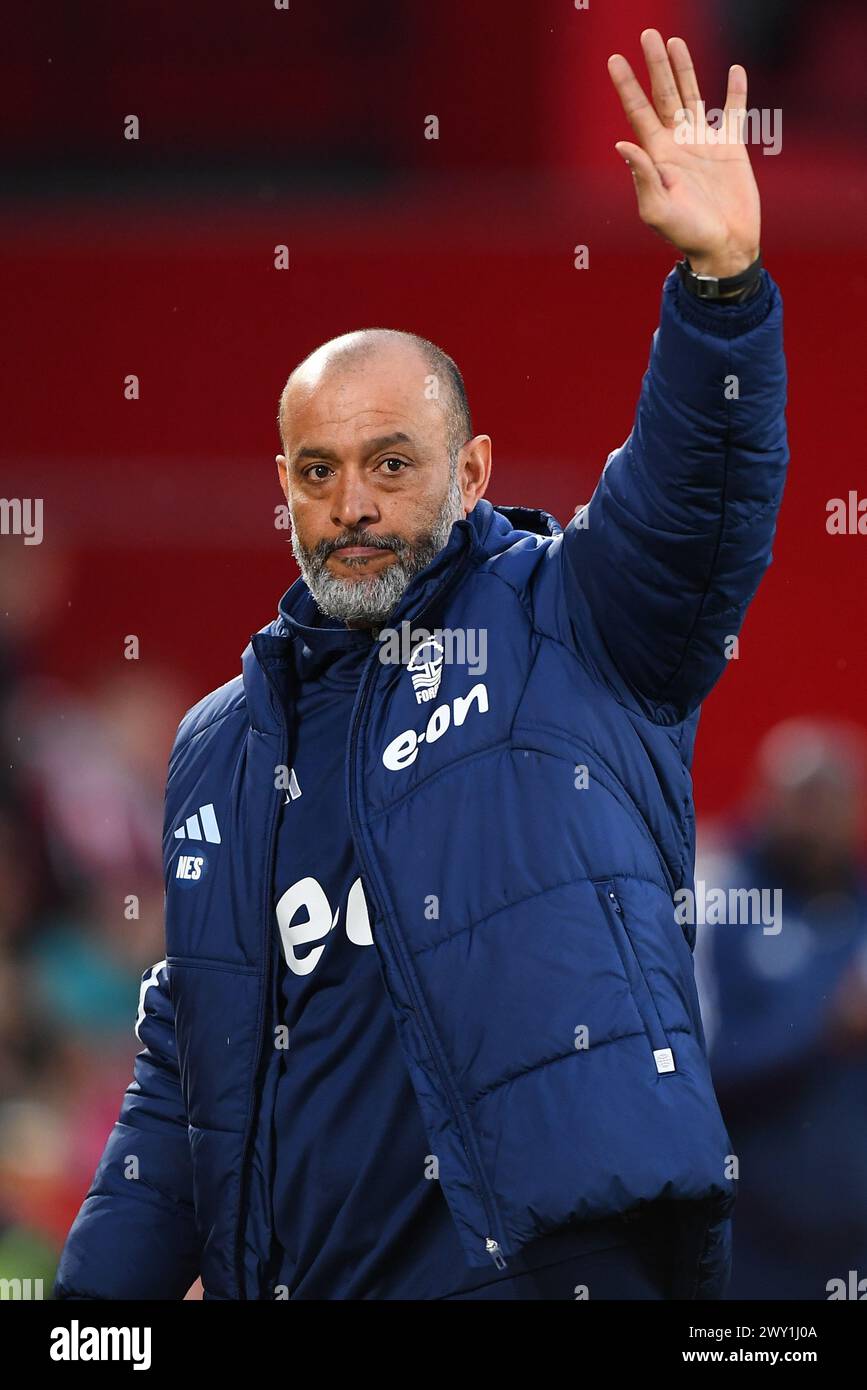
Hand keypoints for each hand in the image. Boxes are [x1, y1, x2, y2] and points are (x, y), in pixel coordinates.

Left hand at [607, 29, 760, 278]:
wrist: (723, 246)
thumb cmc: (686, 234)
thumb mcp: (657, 210)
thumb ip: (641, 176)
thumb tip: (622, 142)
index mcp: (657, 155)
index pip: (638, 112)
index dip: (626, 86)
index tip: (614, 59)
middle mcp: (677, 143)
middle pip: (663, 94)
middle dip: (654, 65)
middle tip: (647, 33)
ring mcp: (704, 142)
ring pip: (692, 94)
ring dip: (684, 68)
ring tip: (674, 42)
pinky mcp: (731, 147)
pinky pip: (733, 112)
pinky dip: (736, 91)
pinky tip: (735, 70)